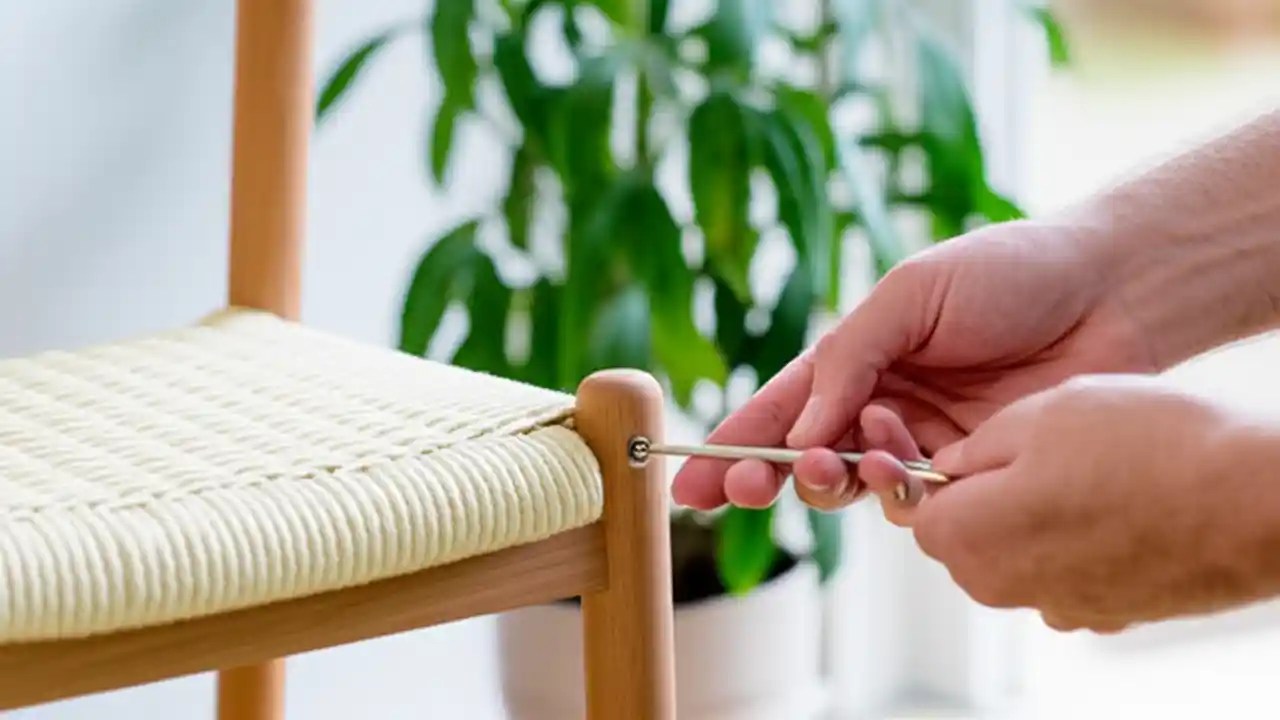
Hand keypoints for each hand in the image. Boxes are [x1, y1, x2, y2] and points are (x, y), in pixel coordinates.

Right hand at [671, 219, 1159, 513]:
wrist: (1108, 291)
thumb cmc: (1005, 272)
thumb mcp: (909, 295)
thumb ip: (848, 360)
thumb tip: (797, 432)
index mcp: (853, 357)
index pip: (777, 407)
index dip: (731, 445)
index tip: (690, 484)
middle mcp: (879, 406)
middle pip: (802, 456)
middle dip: (766, 475)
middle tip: (747, 489)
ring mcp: (923, 443)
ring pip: (853, 485)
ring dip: (832, 480)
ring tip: (837, 462)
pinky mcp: (970, 472)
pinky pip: (917, 500)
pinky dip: (899, 490)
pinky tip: (905, 465)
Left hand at [918, 374, 1279, 631]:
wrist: (1253, 499)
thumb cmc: (1146, 446)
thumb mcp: (1037, 414)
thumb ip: (975, 448)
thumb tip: (947, 469)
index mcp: (968, 537)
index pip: (917, 507)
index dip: (929, 467)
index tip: (959, 439)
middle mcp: (1002, 586)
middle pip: (962, 534)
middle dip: (980, 491)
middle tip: (1030, 442)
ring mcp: (1057, 604)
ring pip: (1015, 549)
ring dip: (1031, 511)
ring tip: (1084, 462)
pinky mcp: (1106, 611)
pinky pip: (1064, 567)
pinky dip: (1075, 536)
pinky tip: (1116, 497)